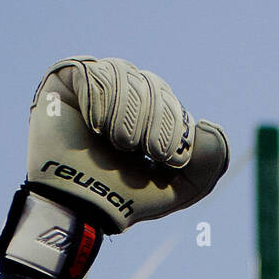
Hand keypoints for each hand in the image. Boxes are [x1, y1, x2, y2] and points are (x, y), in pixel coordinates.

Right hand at [0, 56, 228, 278]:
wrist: (81, 207)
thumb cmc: (124, 200)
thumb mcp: (178, 189)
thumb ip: (207, 165)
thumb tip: (213, 128)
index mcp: (146, 118)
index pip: (171, 102)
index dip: (172, 126)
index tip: (160, 158)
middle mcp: (120, 99)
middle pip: (152, 85)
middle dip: (152, 122)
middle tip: (135, 150)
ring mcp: (92, 87)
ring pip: (126, 76)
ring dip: (126, 117)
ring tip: (115, 142)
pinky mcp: (64, 81)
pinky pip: (94, 72)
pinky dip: (100, 103)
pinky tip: (93, 127)